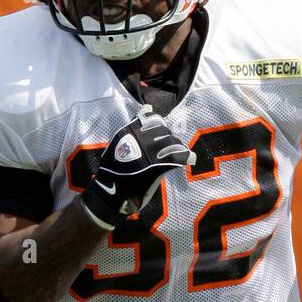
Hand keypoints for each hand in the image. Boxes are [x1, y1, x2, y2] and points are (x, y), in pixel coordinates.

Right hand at [80, 104, 194, 229]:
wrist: (110, 194)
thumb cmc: (113, 171)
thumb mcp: (118, 144)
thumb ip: (133, 127)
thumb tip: (147, 107)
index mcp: (129, 131)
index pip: (152, 118)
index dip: (160, 125)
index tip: (160, 133)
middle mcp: (140, 139)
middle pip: (165, 130)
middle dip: (169, 138)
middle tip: (169, 149)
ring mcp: (149, 153)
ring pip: (173, 142)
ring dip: (178, 147)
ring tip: (179, 154)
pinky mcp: (157, 167)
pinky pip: (178, 157)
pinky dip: (188, 157)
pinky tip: (191, 159)